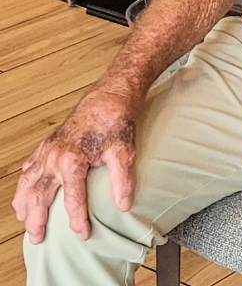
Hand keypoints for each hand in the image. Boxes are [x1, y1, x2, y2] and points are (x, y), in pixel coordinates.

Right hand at [12, 86, 139, 243]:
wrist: (108, 96)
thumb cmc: (116, 121)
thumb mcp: (124, 151)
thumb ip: (122, 180)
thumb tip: (123, 205)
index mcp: (72, 160)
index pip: (71, 199)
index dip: (77, 220)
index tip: (83, 234)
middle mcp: (54, 157)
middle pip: (39, 196)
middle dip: (37, 220)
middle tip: (38, 238)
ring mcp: (47, 150)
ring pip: (28, 183)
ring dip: (24, 204)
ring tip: (24, 221)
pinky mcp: (47, 145)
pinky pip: (29, 168)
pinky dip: (24, 184)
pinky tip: (24, 193)